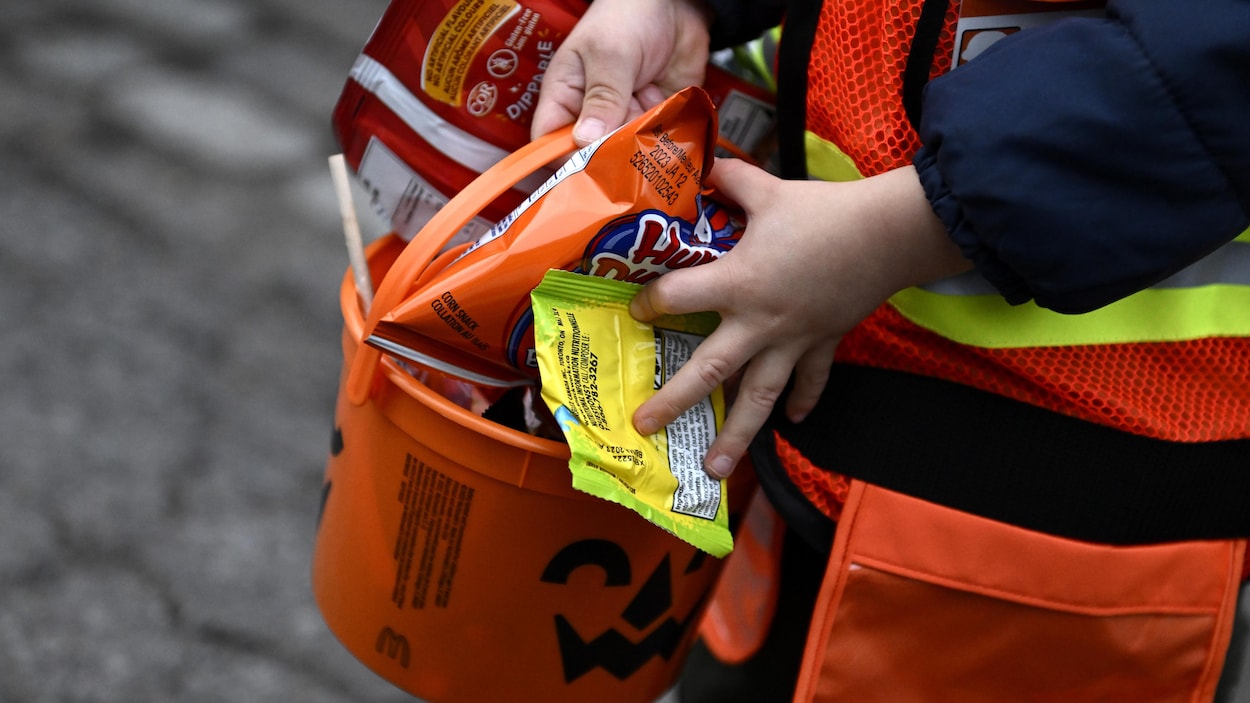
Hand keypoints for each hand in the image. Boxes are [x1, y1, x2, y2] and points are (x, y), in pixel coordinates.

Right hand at [531, 0, 712, 145]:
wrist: (677, 3)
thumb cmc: (628, 14)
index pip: (549, 142)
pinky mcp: (655, 122)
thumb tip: (584, 140)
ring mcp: (625, 120)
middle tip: (628, 156)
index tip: (582, 175)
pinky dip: (665, 146)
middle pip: (591, 156)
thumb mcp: (610, 53)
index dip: (561, 162)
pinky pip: (657, 146)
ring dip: (641, 151)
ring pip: (627, 155)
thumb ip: (602, 96)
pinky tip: (672, 136)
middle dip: (609, 160)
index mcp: (565, 96)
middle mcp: (593, 114)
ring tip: (653, 137)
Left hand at [629, 159, 971, 477]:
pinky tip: (794, 422)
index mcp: (738, 283)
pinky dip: (804, 401)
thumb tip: (704, 163)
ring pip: (758, 396)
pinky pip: (810, 381)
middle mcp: (759, 322)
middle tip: (644, 427)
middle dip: (675, 401)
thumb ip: (731, 180)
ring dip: (736, 435)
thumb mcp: (769, 190)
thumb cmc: (824, 213)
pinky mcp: (823, 344)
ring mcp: (793, 341)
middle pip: (710, 370)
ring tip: (713, 469)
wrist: (889, 234)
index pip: (678, 297)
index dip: (650, 302)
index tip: (634, 310)